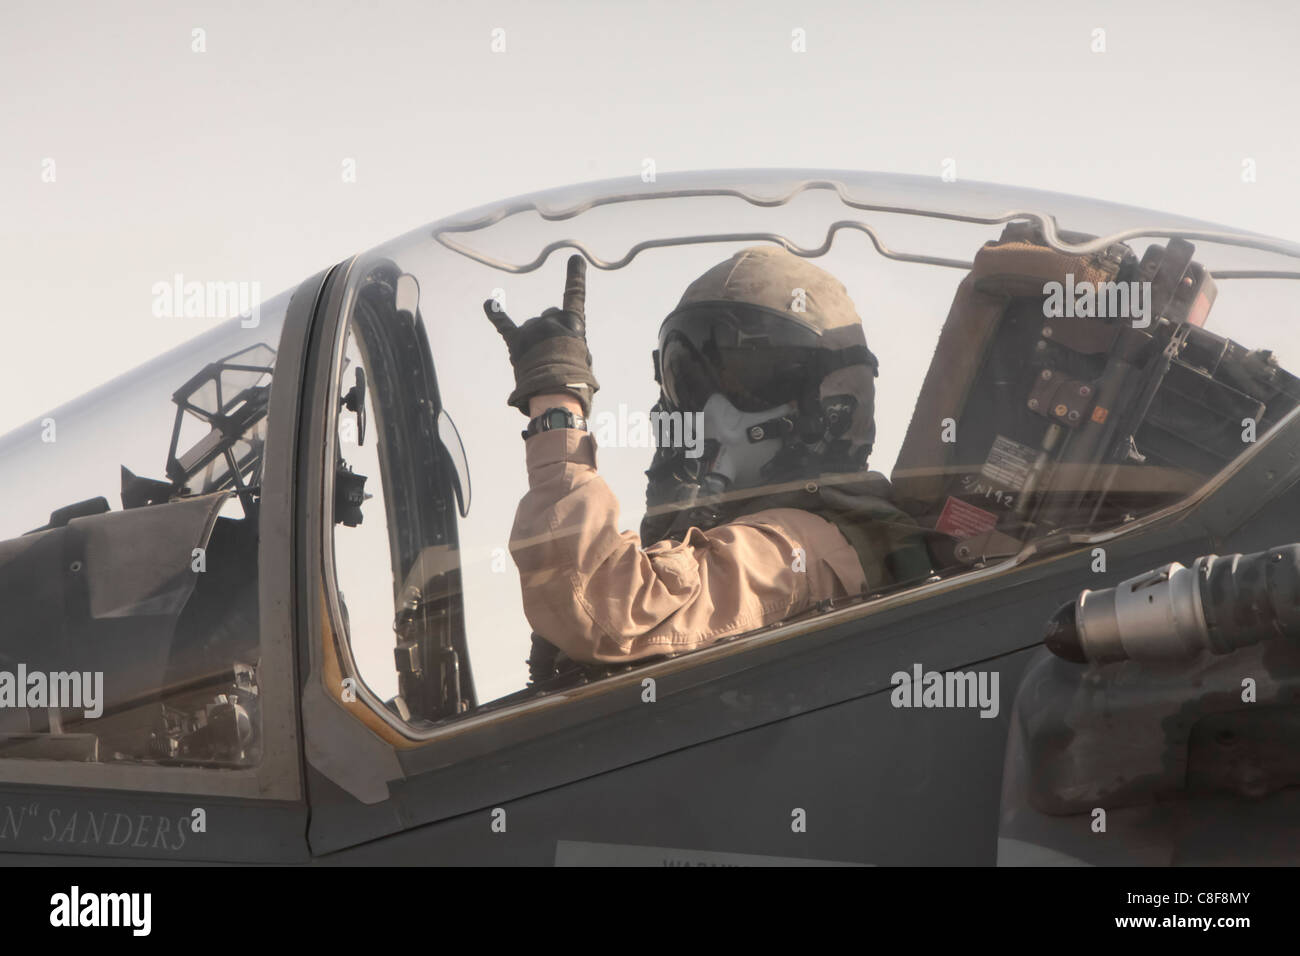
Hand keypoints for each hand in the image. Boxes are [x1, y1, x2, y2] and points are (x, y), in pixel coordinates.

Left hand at [483, 254, 599, 415]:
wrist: (555, 394)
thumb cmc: (575, 381)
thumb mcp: (584, 357)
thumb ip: (572, 342)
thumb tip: (556, 343)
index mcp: (573, 323)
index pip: (575, 295)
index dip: (575, 277)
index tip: (574, 259)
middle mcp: (551, 320)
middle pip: (550, 315)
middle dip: (553, 330)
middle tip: (557, 355)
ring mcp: (532, 330)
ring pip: (532, 326)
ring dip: (536, 339)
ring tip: (541, 362)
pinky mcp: (515, 342)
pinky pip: (504, 324)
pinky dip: (495, 314)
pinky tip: (488, 303)